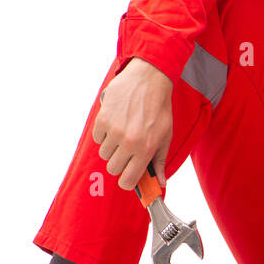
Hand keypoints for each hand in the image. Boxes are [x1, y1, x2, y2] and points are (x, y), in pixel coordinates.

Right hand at [92, 56, 173, 190]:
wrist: (148, 80)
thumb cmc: (159, 109)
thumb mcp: (166, 136)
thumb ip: (160, 162)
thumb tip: (160, 183)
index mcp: (146, 149)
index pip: (127, 181)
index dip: (128, 181)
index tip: (128, 176)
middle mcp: (128, 142)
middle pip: (113, 169)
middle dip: (120, 162)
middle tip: (128, 149)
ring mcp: (114, 131)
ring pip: (104, 154)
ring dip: (112, 147)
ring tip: (124, 132)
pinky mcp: (102, 120)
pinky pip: (97, 138)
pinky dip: (104, 134)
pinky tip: (116, 122)